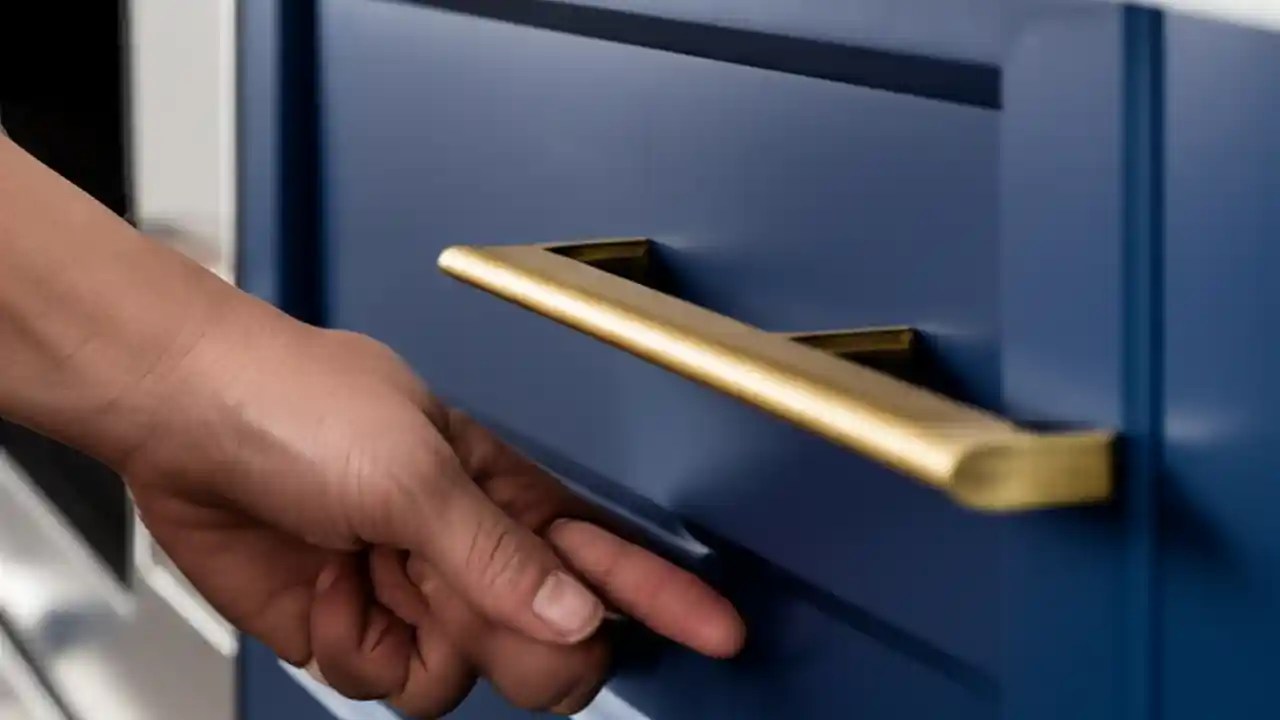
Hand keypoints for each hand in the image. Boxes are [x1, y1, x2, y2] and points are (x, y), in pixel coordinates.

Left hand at [122, 302, 744, 716]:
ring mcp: (414, 594)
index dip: (664, 596)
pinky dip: (365, 653)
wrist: (184, 417)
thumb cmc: (300, 400)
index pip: (606, 555)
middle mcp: (470, 551)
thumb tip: (576, 614)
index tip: (717, 630)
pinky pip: (395, 684)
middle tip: (473, 607)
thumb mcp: (414, 471)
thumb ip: (499, 554)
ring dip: (426, 641)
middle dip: (522, 640)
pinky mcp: (358, 629)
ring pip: (472, 676)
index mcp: (506, 491)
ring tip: (380, 573)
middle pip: (550, 639)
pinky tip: (339, 592)